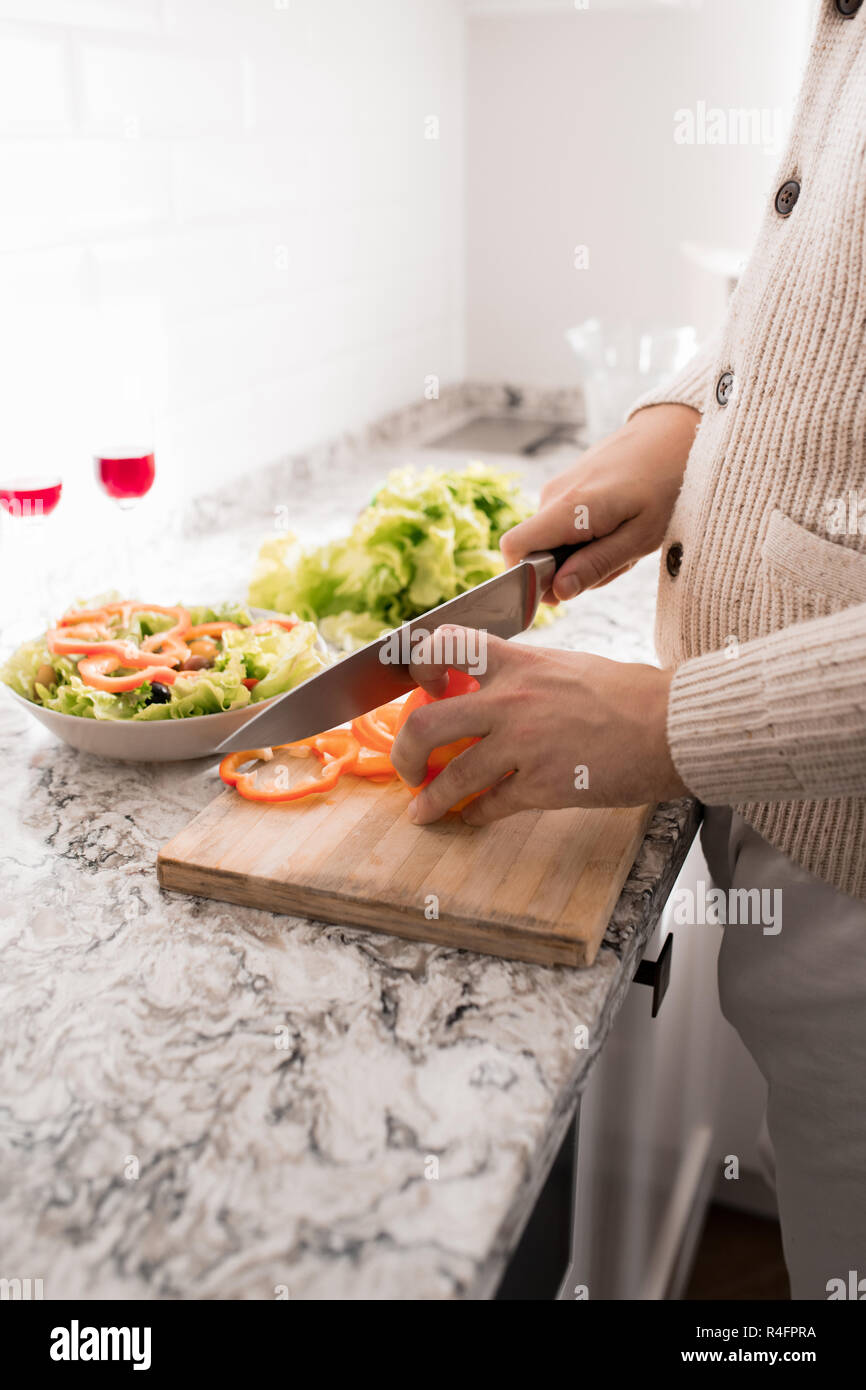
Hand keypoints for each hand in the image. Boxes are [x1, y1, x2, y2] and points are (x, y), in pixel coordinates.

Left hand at [390, 625, 687, 826]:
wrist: (673, 726)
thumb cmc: (632, 695)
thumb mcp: (569, 666)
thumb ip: (526, 675)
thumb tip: (498, 690)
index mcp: (519, 663)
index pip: (446, 644)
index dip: (422, 666)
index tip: (425, 688)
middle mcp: (511, 700)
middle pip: (427, 721)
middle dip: (405, 749)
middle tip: (407, 765)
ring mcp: (523, 745)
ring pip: (452, 776)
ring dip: (430, 800)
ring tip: (422, 812)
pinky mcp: (541, 785)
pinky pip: (491, 805)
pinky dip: (476, 816)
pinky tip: (472, 819)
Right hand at [501, 402, 699, 603]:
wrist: (675, 432)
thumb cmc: (665, 484)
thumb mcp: (641, 537)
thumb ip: (596, 565)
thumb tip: (557, 592)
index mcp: (569, 507)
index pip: (514, 547)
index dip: (525, 578)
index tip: (560, 592)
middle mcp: (554, 494)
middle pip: (538, 553)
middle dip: (571, 570)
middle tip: (619, 560)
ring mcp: (559, 487)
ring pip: (555, 541)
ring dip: (585, 553)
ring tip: (625, 538)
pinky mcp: (568, 485)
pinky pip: (566, 525)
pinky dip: (590, 536)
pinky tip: (620, 524)